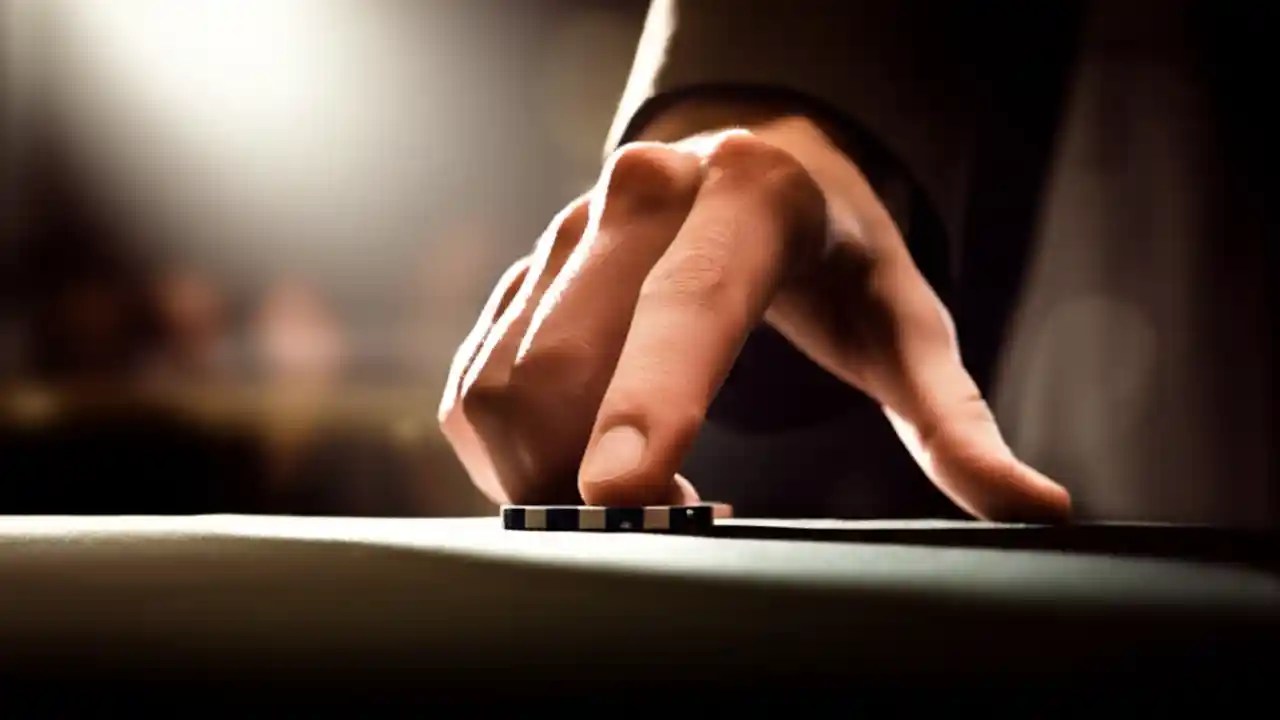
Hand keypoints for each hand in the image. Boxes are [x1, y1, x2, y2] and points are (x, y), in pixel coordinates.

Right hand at [437, 109, 1070, 521]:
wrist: (749, 171)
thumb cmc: (835, 256)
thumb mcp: (907, 326)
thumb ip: (958, 420)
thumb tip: (1037, 508)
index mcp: (746, 197)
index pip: (688, 304)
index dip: (649, 400)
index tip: (621, 496)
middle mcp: (639, 196)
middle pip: (565, 357)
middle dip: (593, 472)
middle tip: (679, 510)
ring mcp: (563, 232)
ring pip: (503, 381)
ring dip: (552, 472)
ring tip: (644, 482)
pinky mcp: (519, 277)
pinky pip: (477, 389)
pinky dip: (515, 456)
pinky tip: (589, 459)